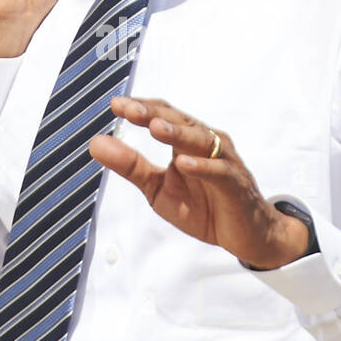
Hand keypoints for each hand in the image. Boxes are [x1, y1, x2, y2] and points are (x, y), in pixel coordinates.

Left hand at [88, 96, 309, 267]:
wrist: (245, 235)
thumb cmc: (204, 207)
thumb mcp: (158, 188)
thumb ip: (130, 166)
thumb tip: (95, 143)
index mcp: (186, 142)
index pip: (162, 116)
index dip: (141, 108)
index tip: (115, 104)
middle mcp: (207, 143)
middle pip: (179, 121)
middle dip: (153, 114)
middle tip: (128, 109)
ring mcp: (223, 161)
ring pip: (201, 140)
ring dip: (177, 133)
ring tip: (154, 128)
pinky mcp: (236, 184)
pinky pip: (220, 171)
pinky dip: (203, 166)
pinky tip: (184, 164)